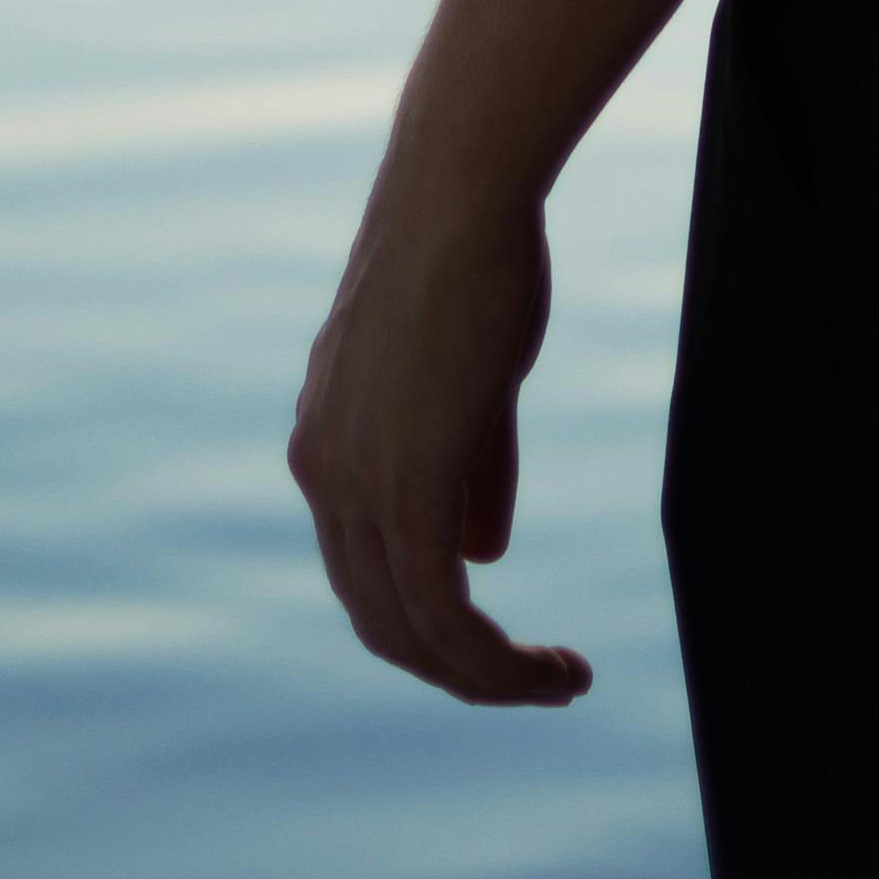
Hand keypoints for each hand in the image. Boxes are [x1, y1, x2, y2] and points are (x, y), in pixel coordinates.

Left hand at [289, 182, 591, 707]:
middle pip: (378, 619)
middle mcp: (321, 473)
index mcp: (325, 445)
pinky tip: (546, 669)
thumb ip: (469, 470)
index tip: (503, 640)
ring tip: (557, 685)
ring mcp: (352, 482)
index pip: (366, 571)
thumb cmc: (473, 261)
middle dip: (459, 669)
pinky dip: (491, 660)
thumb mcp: (467, 381)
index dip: (432, 621)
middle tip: (537, 681)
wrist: (459, 193)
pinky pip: (439, 610)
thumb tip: (479, 556)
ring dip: (485, 677)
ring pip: (408, 630)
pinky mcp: (403, 485)